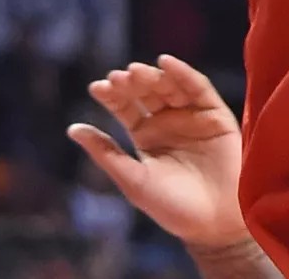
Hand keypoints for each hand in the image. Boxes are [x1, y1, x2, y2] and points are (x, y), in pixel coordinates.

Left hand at [67, 56, 249, 250]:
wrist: (216, 225)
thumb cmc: (173, 208)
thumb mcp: (134, 181)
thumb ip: (106, 153)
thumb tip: (72, 128)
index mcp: (146, 136)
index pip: (125, 106)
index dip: (111, 95)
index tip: (97, 88)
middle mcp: (167, 122)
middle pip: (145, 92)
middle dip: (131, 83)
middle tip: (118, 78)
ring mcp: (191, 116)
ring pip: (168, 87)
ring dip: (152, 77)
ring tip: (136, 72)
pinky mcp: (215, 115)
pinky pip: (198, 88)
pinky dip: (182, 73)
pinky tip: (166, 63)